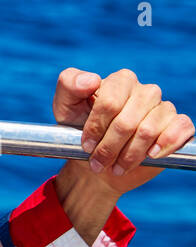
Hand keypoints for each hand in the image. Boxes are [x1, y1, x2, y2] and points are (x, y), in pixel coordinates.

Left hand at [53, 67, 193, 195]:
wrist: (97, 159)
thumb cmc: (78, 129)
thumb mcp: (65, 107)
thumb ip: (69, 85)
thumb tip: (92, 80)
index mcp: (120, 81)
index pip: (110, 102)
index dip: (97, 127)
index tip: (86, 144)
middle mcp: (145, 91)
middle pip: (128, 120)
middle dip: (109, 147)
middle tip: (98, 162)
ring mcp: (163, 108)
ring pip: (149, 130)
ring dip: (129, 154)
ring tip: (116, 166)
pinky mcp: (178, 126)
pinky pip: (181, 128)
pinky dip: (165, 144)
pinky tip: (151, 155)